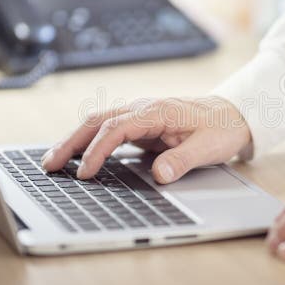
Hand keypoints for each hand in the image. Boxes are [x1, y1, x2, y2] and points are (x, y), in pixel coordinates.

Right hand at [41, 97, 250, 182]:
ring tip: (53, 162)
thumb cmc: (222, 128)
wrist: (234, 113)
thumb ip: (182, 160)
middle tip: (49, 165)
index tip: (86, 173)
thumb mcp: (209, 148)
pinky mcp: (140, 125)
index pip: (115, 129)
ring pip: (98, 123)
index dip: (97, 151)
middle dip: (70, 142)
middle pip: (96, 121)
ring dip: (74, 140)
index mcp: (156, 111)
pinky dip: (88, 141)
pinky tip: (77, 157)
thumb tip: (159, 175)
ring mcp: (139, 115)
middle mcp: (142, 109)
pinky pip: (108, 130)